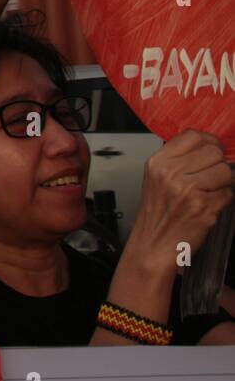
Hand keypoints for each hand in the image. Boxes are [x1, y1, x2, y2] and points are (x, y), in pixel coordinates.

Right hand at [124, 130, 232, 275]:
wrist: (153, 245)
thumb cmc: (157, 213)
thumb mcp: (155, 178)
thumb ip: (177, 159)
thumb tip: (207, 145)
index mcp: (158, 162)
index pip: (193, 135)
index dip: (208, 142)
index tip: (211, 150)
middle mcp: (171, 173)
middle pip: (213, 152)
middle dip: (217, 165)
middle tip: (208, 177)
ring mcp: (188, 190)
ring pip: (225, 172)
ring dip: (222, 184)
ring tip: (207, 193)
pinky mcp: (203, 207)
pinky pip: (228, 194)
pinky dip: (222, 201)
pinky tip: (206, 207)